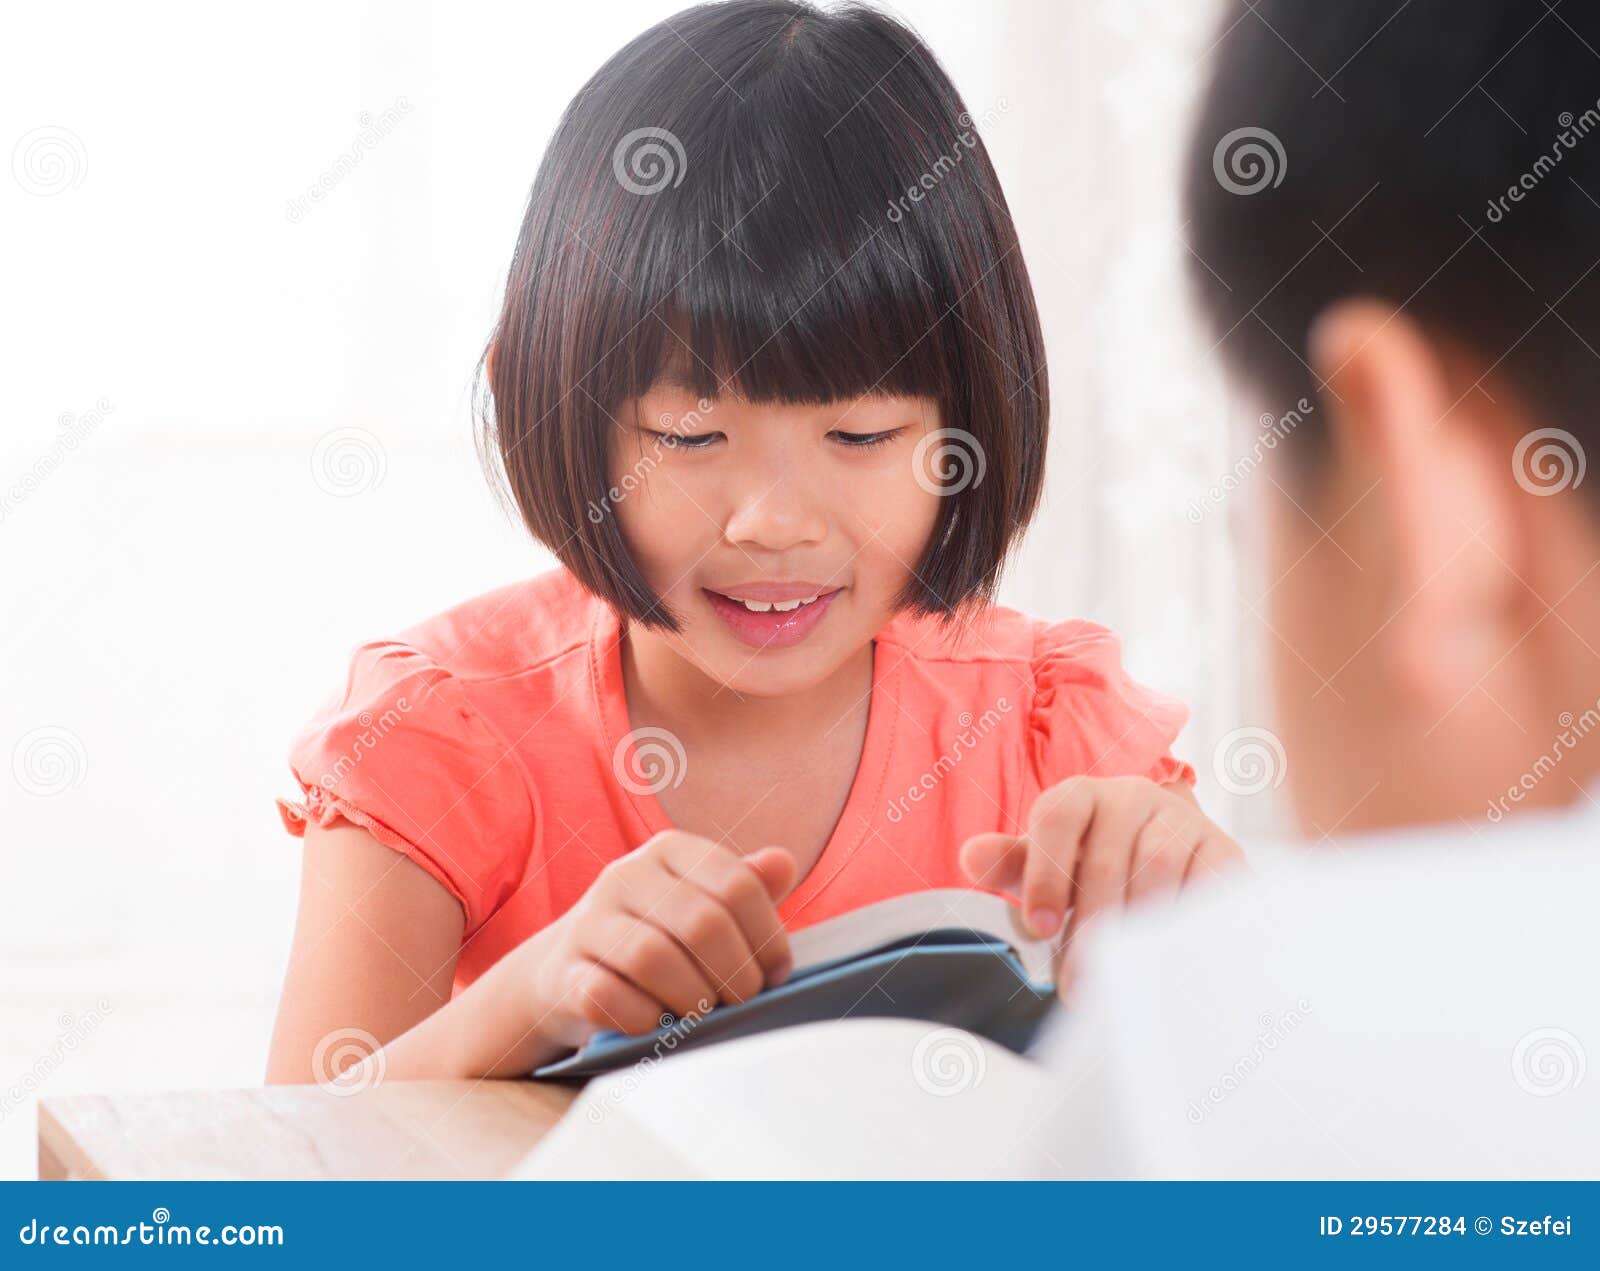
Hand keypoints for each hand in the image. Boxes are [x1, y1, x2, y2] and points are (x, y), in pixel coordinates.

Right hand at [524, 830, 796, 1047]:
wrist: (568, 972)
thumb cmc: (656, 937)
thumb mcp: (702, 903)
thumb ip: (745, 886)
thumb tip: (782, 864)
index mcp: (669, 850)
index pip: (736, 885)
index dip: (768, 936)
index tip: (777, 974)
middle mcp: (625, 875)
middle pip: (702, 923)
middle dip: (736, 973)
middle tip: (745, 1001)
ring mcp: (589, 922)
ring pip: (654, 958)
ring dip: (692, 998)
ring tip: (705, 1013)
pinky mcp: (562, 972)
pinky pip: (606, 997)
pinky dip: (642, 1019)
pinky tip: (656, 1024)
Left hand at [959, 776, 1242, 989]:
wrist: (1173, 845)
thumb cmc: (1097, 859)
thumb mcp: (1051, 860)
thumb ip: (1013, 863)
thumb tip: (972, 857)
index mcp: (1081, 796)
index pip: (1057, 817)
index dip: (1045, 872)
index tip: (1037, 929)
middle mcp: (1132, 797)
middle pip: (1106, 857)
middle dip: (1088, 926)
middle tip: (1077, 982)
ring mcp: (1180, 820)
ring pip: (1156, 868)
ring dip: (1136, 927)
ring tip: (1122, 978)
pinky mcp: (1223, 849)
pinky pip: (1207, 883)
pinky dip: (1187, 920)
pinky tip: (1171, 958)